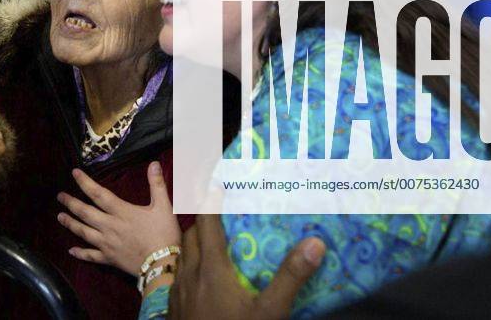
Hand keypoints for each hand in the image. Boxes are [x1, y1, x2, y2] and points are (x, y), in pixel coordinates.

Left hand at [57, 162, 181, 275]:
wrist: (163, 264)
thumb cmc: (163, 234)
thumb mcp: (164, 206)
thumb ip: (157, 184)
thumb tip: (154, 163)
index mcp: (121, 211)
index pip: (99, 194)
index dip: (85, 182)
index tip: (74, 173)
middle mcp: (109, 226)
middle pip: (85, 212)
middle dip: (71, 203)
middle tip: (59, 196)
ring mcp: (107, 244)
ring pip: (83, 232)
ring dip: (70, 223)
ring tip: (59, 216)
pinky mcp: (109, 259)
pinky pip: (91, 255)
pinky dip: (80, 253)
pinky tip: (71, 251)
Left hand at [168, 215, 324, 318]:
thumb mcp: (270, 311)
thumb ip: (290, 277)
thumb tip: (315, 243)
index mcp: (211, 268)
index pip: (207, 223)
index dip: (210, 200)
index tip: (216, 183)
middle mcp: (190, 274)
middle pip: (191, 236)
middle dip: (203, 221)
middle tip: (219, 214)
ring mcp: (179, 292)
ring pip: (183, 256)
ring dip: (195, 244)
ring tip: (213, 243)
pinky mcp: (175, 308)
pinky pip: (179, 277)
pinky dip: (189, 267)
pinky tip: (203, 279)